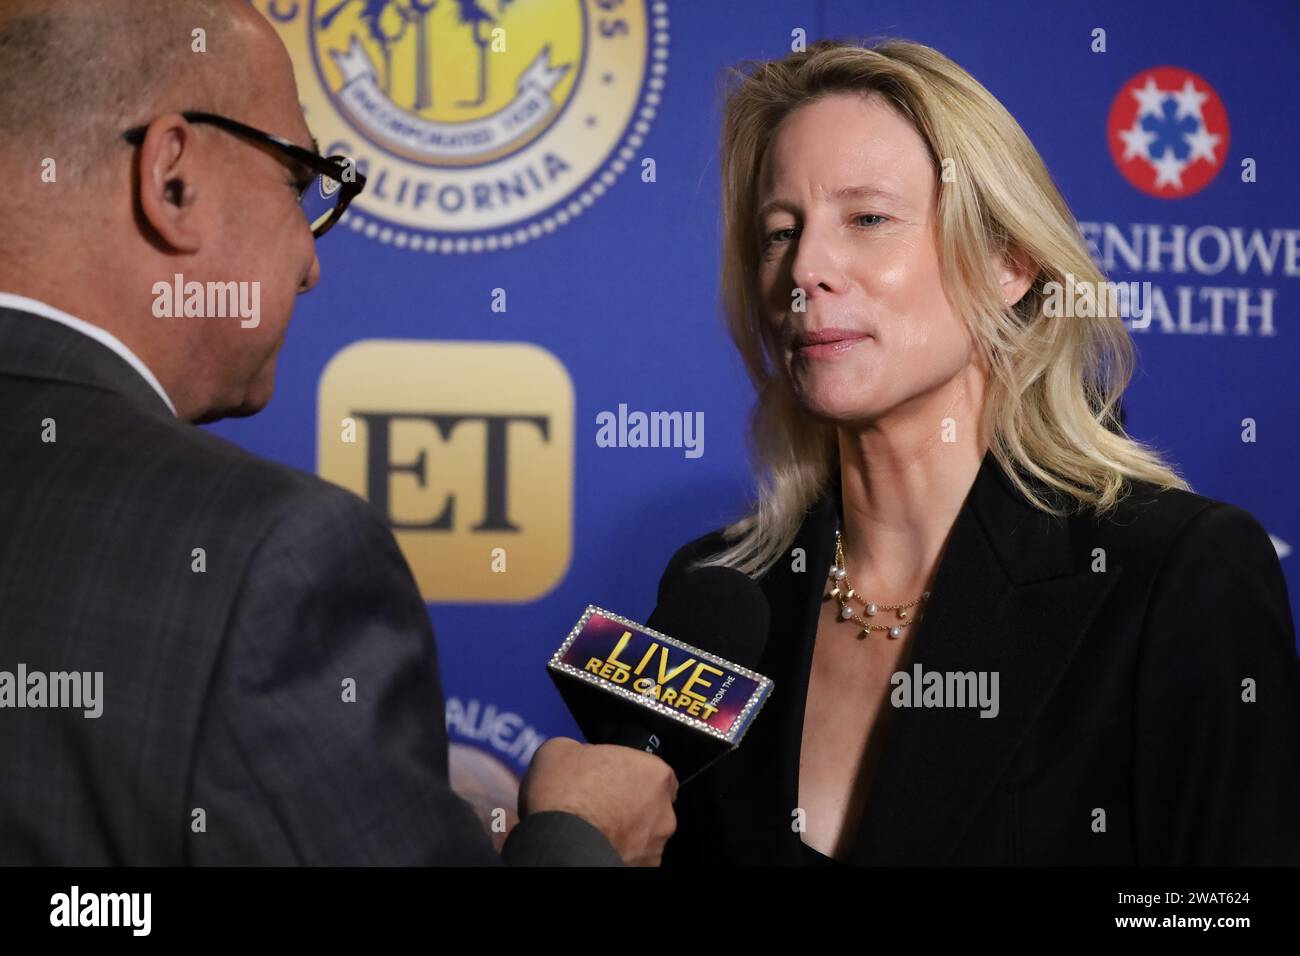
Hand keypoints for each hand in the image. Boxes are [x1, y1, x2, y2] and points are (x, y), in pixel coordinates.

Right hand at [519, 737, 677, 865]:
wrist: (558, 841)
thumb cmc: (565, 796)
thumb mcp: (562, 749)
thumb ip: (582, 750)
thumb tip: (575, 755)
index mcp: (654, 772)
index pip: (652, 771)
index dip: (628, 774)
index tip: (609, 778)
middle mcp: (663, 810)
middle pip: (650, 804)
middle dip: (628, 804)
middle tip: (597, 804)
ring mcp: (654, 844)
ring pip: (642, 834)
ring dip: (624, 831)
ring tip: (593, 828)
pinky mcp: (641, 869)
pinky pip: (631, 857)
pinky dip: (616, 852)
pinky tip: (593, 845)